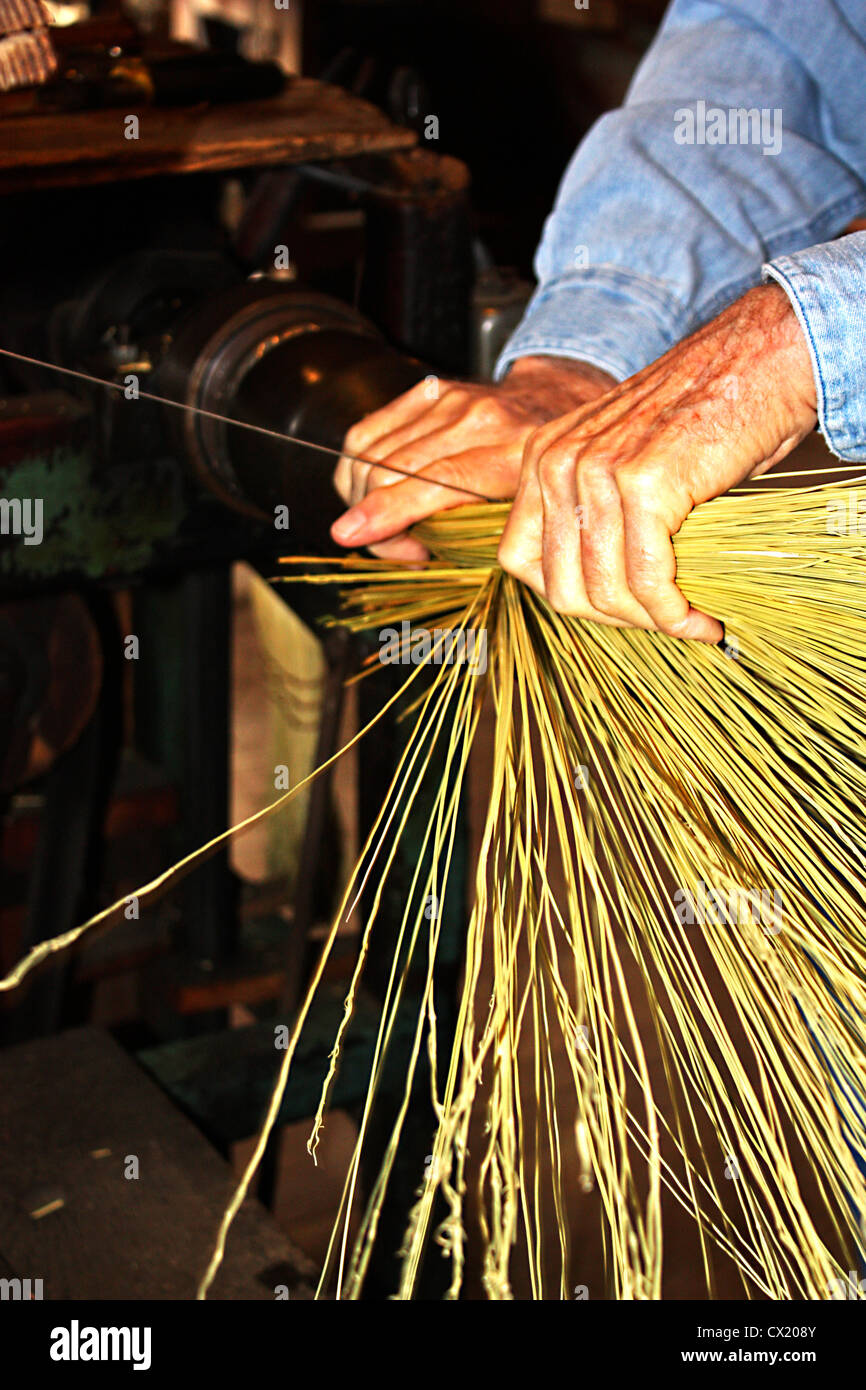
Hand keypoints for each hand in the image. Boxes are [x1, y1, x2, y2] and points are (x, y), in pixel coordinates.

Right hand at [330, 356, 615, 560]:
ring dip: (363, 500)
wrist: (558, 403)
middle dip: (376, 522)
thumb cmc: (544, 473)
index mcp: (514, 455)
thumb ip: (480, 534)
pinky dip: (358, 470)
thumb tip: (415, 556)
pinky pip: (365, 433)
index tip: (349, 534)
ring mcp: (449, 399)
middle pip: (389, 469)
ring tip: (395, 526)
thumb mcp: (532, 514)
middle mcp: (478, 418)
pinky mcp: (426, 390)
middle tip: (406, 549)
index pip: (436, 480)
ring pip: (367, 452)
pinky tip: (378, 493)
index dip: (388, 511)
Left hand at [497, 285, 817, 641]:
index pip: (518, 560)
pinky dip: (674, 614)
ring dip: (650, 622)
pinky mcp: (645, 485)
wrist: (760, 359)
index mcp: (542, 457)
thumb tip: (593, 591)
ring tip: (689, 624)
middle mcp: (557, 462)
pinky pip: (648, 580)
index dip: (566, 597)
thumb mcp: (622, 457)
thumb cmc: (704, 414)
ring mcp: (597, 472)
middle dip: (613, 619)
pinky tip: (699, 621)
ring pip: (603, 590)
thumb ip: (591, 510)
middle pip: (559, 585)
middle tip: (659, 622)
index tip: (614, 609)